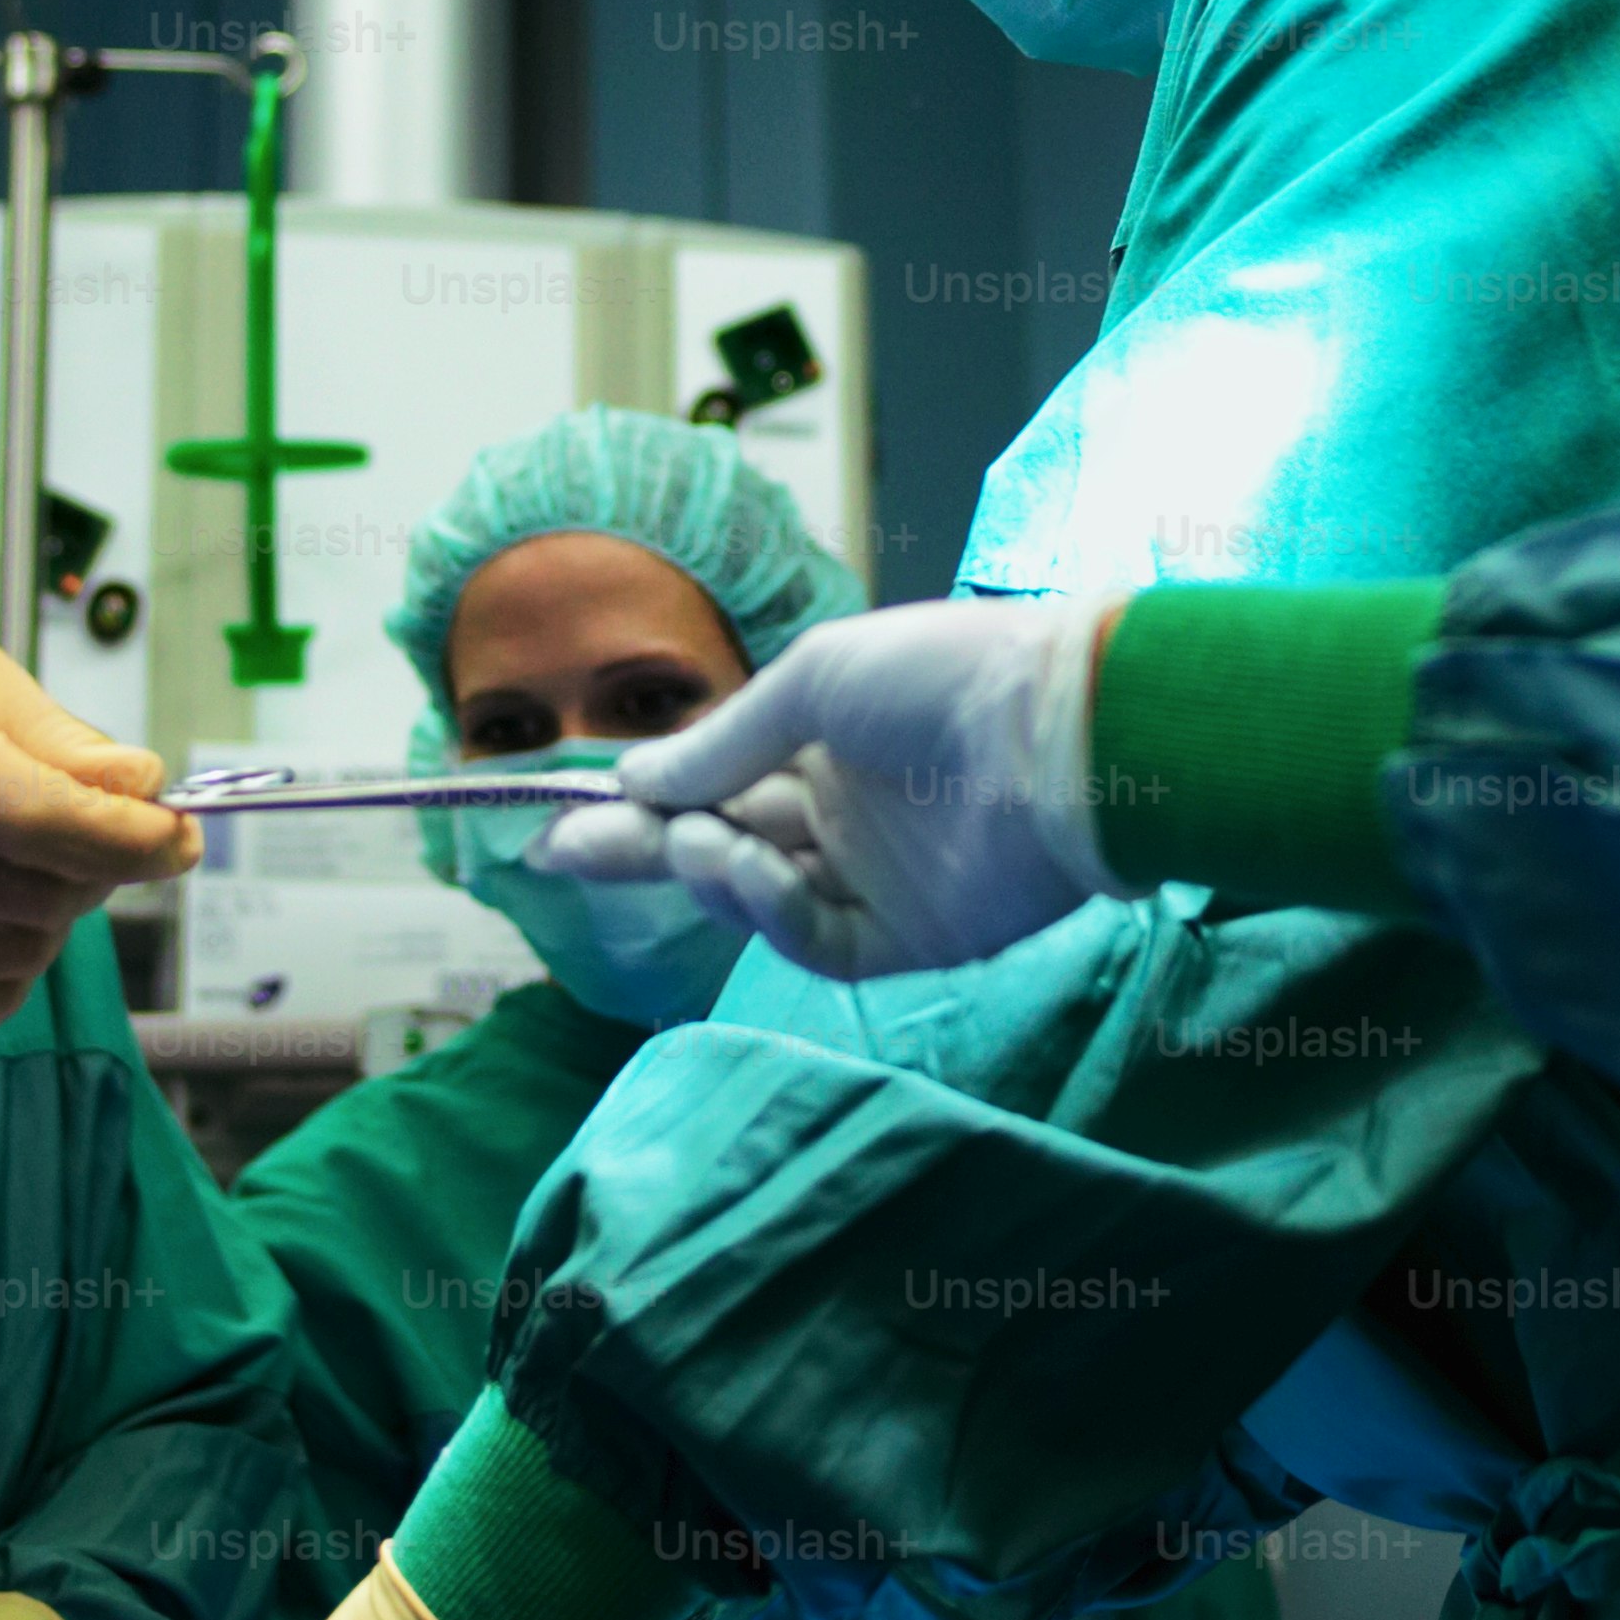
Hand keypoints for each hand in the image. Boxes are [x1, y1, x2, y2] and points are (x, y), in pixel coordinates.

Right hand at [0, 638, 197, 1038]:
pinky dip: (5, 966)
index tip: (181, 836)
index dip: (129, 838)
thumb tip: (144, 787)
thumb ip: (55, 735)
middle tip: (85, 834)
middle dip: (94, 871)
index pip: (39, 818)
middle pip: (39, 897)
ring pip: (19, 959)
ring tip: (13, 868)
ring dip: (50, 921)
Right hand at [533, 598, 1121, 977]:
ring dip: (714, 872)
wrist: (1057, 734)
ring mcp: (877, 881)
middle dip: (645, 850)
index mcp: (825, 740)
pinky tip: (755, 870)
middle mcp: (845, 813)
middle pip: (724, 844)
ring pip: (761, 897)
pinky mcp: (911, 941)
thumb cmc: (938, 677)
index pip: (717, 782)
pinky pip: (818, 940)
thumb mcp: (813, 680)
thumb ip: (722, 742)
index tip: (562, 818)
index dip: (644, 802)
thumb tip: (632, 780)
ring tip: (701, 841)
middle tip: (565, 855)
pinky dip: (772, 912)